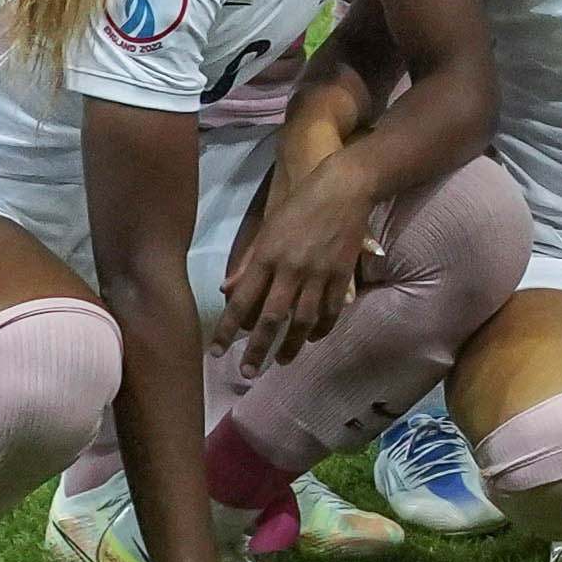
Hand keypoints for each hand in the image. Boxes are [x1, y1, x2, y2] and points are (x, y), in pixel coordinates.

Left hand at [222, 151, 383, 368]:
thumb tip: (228, 291)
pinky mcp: (342, 274)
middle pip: (271, 319)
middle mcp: (290, 269)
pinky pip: (330, 311)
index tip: (215, 352)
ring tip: (281, 362)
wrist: (345, 187)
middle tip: (248, 373)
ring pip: (302, 321)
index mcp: (267, 256)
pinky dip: (321, 329)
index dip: (227, 330)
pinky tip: (312, 338)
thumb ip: (248, 262)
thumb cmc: (300, 205)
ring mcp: (319, 273)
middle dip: (257, 350)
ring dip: (290, 346)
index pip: (241, 301)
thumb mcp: (268, 229)